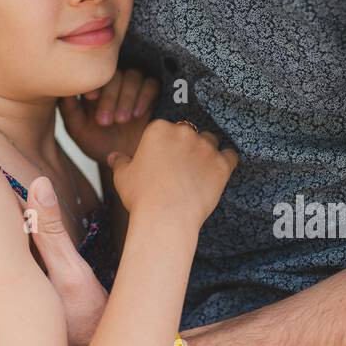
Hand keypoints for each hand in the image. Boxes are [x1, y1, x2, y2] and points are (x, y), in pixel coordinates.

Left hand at [58, 67, 159, 165]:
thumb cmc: (99, 144)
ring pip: (133, 76)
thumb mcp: (78, 129)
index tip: (90, 99)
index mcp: (95, 86)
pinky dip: (144, 97)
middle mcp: (115, 82)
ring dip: (127, 97)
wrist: (125, 160)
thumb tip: (62, 89)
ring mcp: (135, 86)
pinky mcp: (153, 93)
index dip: (92, 82)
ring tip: (121, 120)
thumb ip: (68, 109)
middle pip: (115, 73)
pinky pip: (151, 84)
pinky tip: (137, 115)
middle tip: (105, 121)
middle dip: (110, 97)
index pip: (94, 72)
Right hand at [109, 119, 238, 229]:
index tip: (163, 160)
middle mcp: (184, 132)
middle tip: (180, 168)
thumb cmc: (141, 196)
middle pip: (189, 132)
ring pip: (210, 141)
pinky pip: (230, 156)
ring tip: (198, 171)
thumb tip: (114, 157)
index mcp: (158, 129)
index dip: (165, 145)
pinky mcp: (222, 164)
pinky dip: (226, 162)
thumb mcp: (123, 177)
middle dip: (185, 146)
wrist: (165, 217)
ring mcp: (205, 147)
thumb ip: (121, 162)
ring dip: (206, 152)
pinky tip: (218, 172)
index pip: (165, 128)